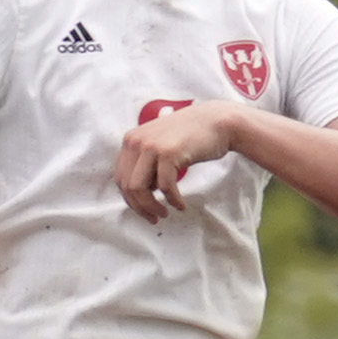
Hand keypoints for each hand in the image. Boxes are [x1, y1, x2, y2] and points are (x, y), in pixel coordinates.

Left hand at [115, 100, 240, 223]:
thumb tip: (138, 193)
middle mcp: (136, 141)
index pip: (120, 177)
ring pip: (139, 189)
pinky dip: (172, 200)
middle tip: (154, 217)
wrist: (217, 121)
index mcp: (131, 139)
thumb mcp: (159, 144)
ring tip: (165, 213)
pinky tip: (180, 205)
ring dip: (151, 207)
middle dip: (140, 207)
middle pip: (127, 186)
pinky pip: (165, 187)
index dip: (130, 199)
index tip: (143, 210)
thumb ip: (145, 163)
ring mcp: (151, 146)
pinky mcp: (168, 153)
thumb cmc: (191, 136)